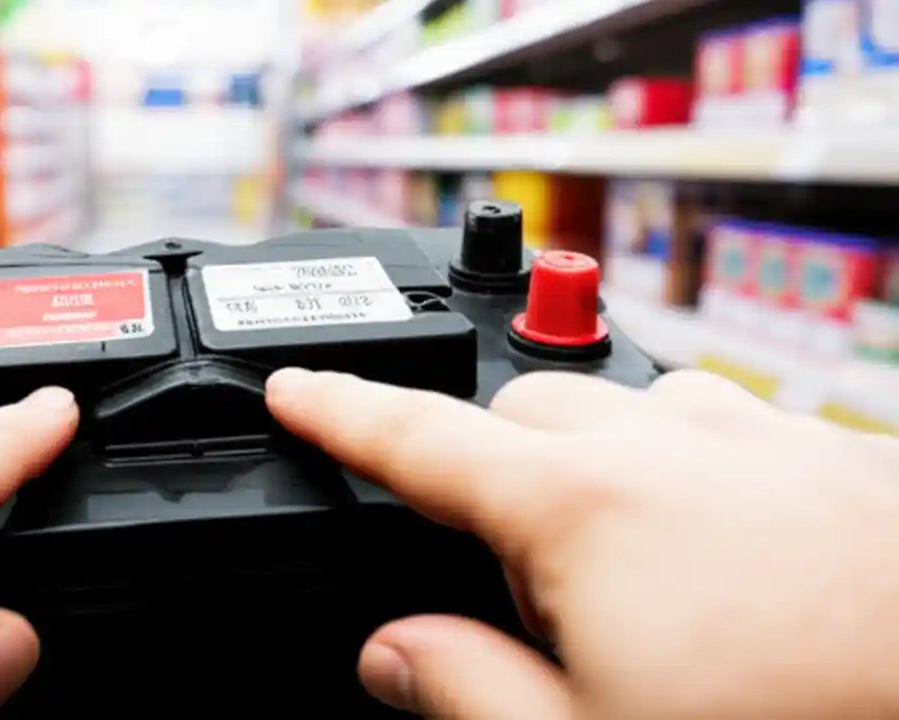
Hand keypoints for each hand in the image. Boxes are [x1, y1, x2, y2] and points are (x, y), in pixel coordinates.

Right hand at [267, 368, 898, 719]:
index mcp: (581, 507)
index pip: (417, 437)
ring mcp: (762, 437)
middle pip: (524, 408)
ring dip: (598, 463)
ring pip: (634, 408)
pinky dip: (694, 469)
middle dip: (487, 466)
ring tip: (626, 571)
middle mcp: (668, 444)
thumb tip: (388, 655)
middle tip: (512, 581)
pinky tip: (730, 553)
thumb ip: (468, 690)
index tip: (296, 387)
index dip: (339, 411)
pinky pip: (733, 426)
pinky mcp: (842, 456)